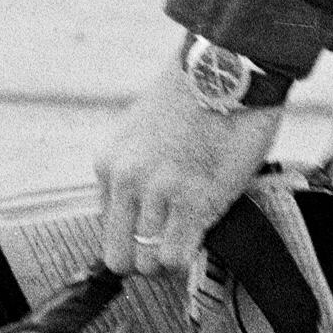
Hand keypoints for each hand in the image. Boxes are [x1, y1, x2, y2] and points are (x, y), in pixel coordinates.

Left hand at [95, 53, 281, 277]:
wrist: (225, 70)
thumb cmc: (193, 97)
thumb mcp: (141, 132)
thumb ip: (136, 171)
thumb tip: (146, 210)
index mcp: (109, 163)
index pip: (107, 227)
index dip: (134, 235)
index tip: (154, 232)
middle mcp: (126, 181)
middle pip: (119, 256)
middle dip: (144, 259)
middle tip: (169, 248)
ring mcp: (159, 194)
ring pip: (149, 263)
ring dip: (171, 257)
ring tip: (190, 238)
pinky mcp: (194, 201)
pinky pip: (177, 258)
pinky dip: (188, 258)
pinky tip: (201, 239)